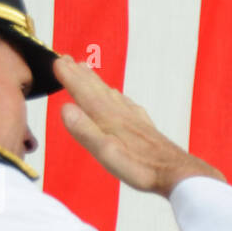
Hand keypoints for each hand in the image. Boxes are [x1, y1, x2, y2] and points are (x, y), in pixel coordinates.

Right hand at [53, 55, 224, 194]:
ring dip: (95, 81)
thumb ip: (85, 131)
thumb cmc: (140, 168)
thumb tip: (65, 108)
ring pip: (109, 94)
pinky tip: (117, 97)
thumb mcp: (106, 153)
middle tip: (65, 58)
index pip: (83, 92)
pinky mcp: (144, 127)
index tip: (55, 61)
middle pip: (95, 89)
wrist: (176, 172)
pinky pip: (125, 104)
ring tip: (85, 70)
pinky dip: (116, 95)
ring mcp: (134, 118)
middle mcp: (120, 113)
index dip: (68, 77)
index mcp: (108, 118)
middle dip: (79, 74)